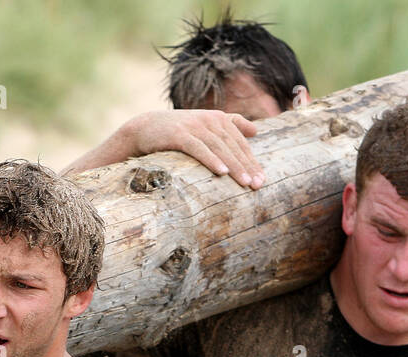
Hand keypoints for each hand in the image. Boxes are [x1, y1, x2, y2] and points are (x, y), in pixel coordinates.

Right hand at [126, 110, 262, 188]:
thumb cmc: (178, 133)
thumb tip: (256, 131)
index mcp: (218, 119)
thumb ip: (231, 124)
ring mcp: (193, 126)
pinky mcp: (178, 135)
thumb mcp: (206, 126)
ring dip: (233, 165)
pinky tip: (221, 172)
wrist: (144, 129)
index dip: (252, 161)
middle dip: (246, 166)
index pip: (240, 143)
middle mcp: (208, 120)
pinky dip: (211, 159)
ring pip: (219, 148)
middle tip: (257, 185)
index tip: (262, 180)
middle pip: (232, 146)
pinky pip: (198, 148)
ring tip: (244, 182)